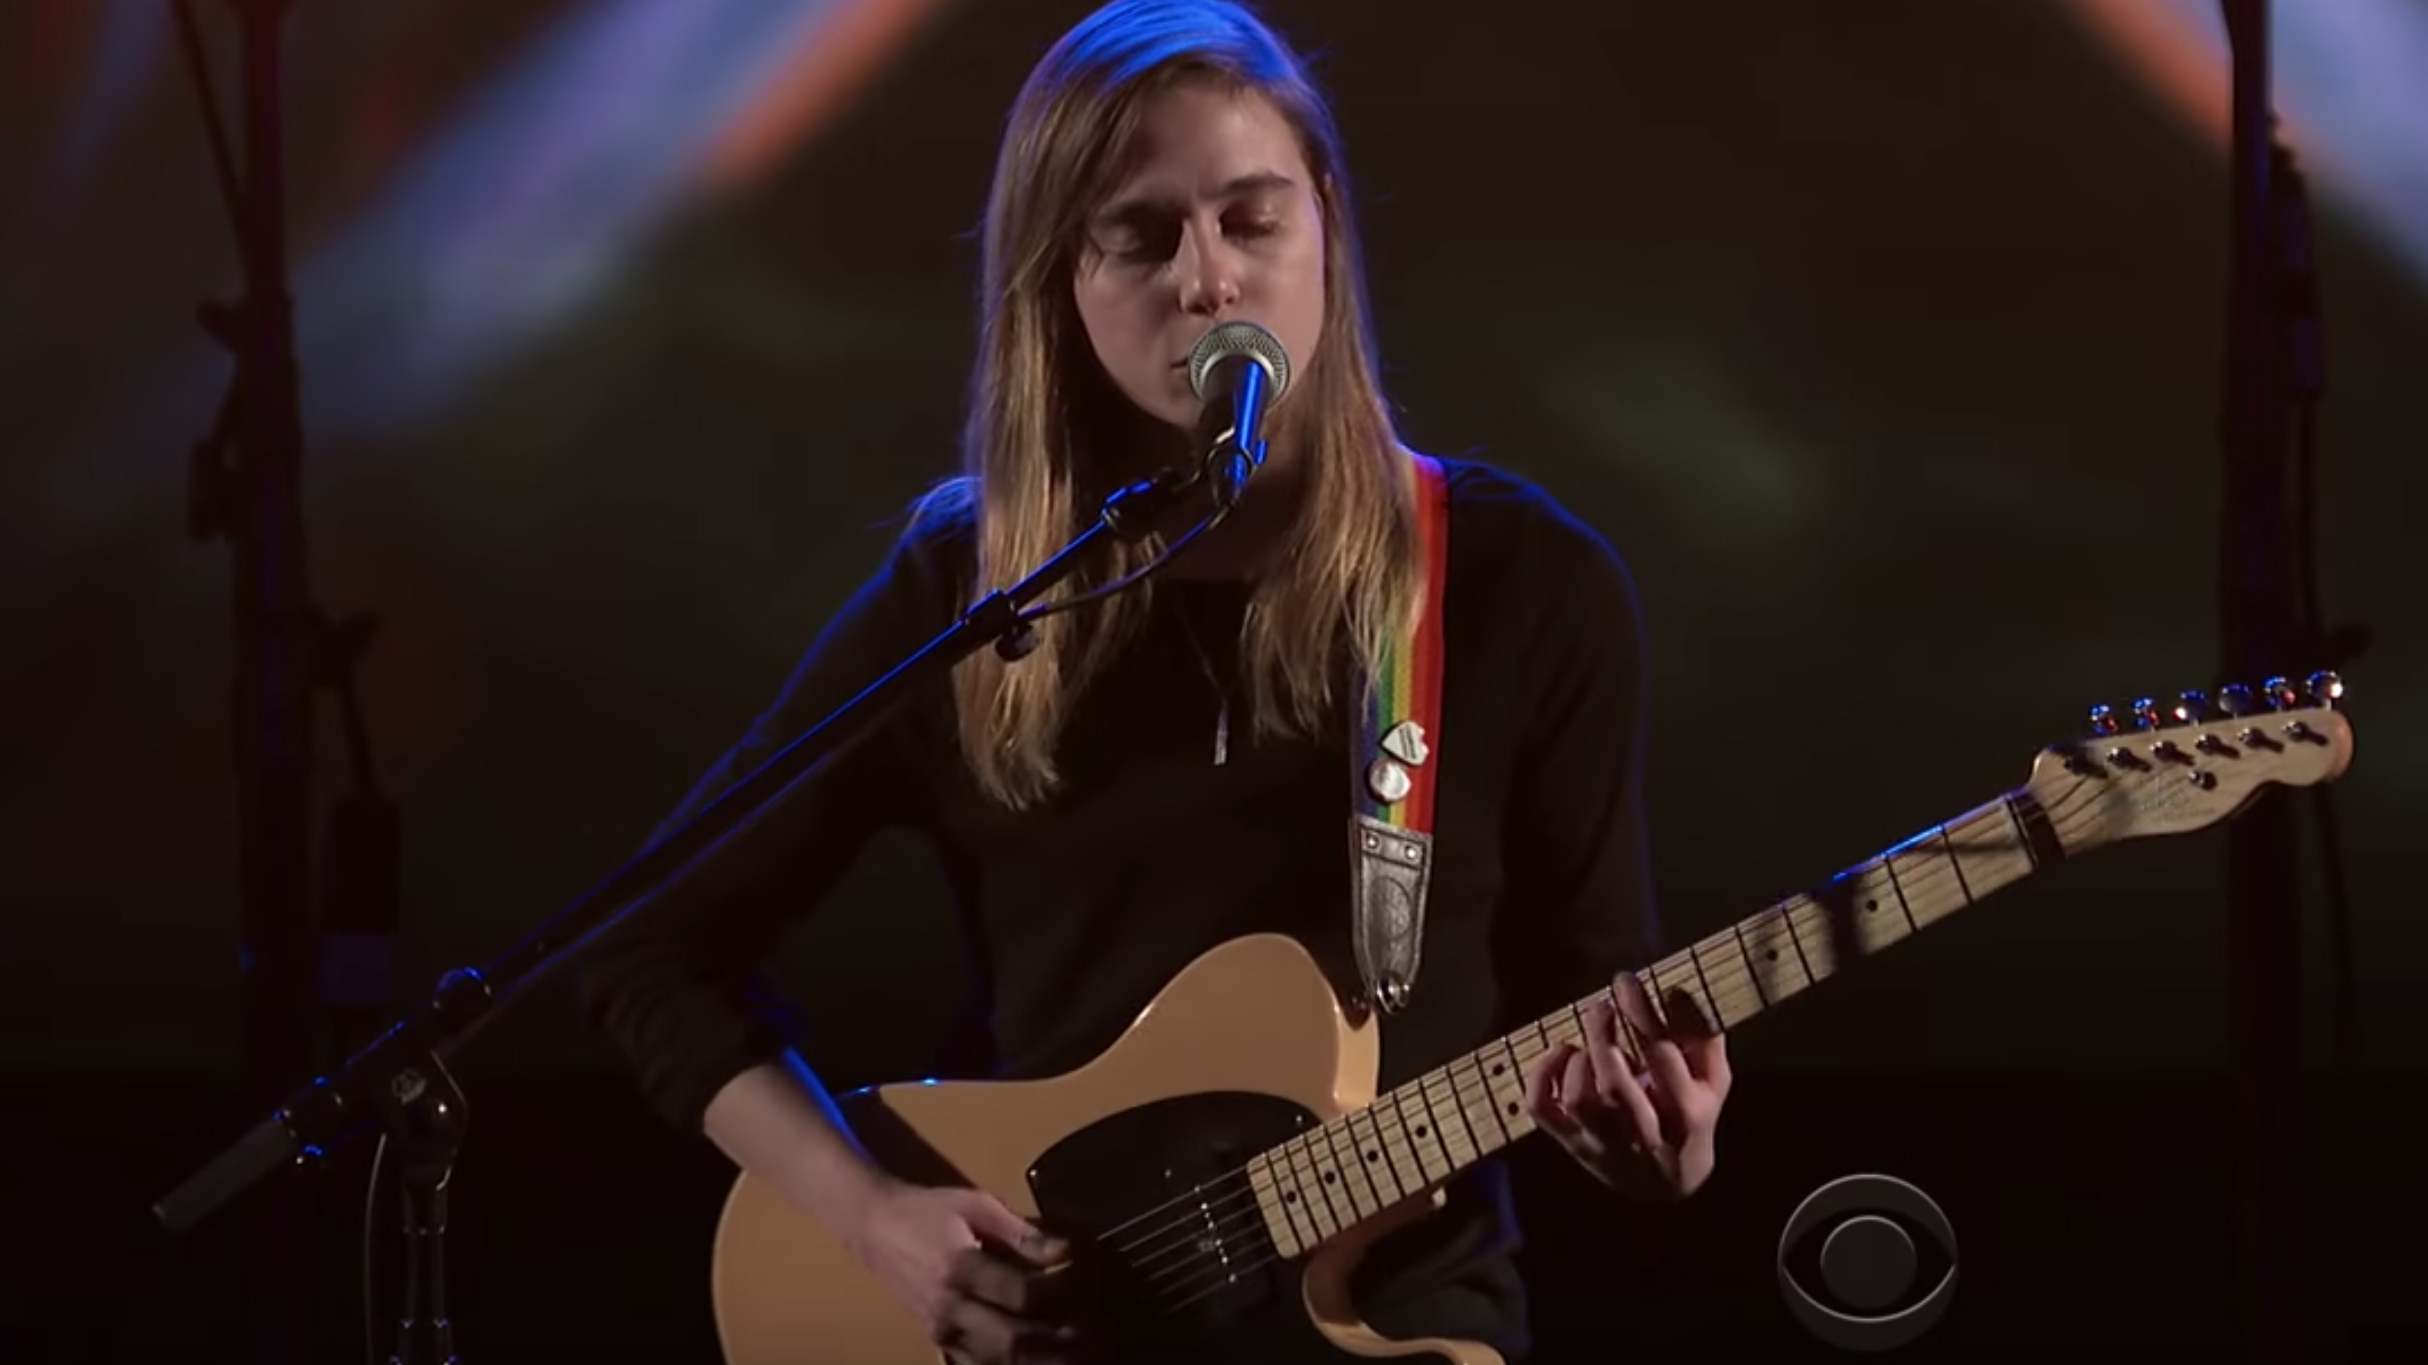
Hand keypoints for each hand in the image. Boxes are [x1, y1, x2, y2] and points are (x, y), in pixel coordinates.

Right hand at [844, 1180, 1091, 1363]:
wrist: (876, 1229)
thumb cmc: (930, 1211)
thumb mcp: (977, 1206)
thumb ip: (1022, 1233)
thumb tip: (1066, 1251)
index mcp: (960, 1268)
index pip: (1023, 1294)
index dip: (1061, 1293)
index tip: (1088, 1283)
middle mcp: (950, 1307)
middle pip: (1013, 1339)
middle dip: (1060, 1344)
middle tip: (1097, 1338)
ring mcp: (942, 1330)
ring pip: (998, 1360)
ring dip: (1041, 1362)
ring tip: (1079, 1355)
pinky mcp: (938, 1342)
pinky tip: (1041, 1361)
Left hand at [1524, 972, 1730, 1201]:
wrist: (1670, 1186)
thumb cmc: (1691, 1119)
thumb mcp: (1713, 1084)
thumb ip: (1704, 1039)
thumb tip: (1679, 990)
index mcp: (1688, 1114)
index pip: (1662, 1057)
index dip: (1641, 1012)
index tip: (1626, 981)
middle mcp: (1645, 1136)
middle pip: (1615, 1084)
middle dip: (1603, 1034)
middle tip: (1602, 1004)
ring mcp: (1604, 1145)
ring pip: (1581, 1101)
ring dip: (1580, 1061)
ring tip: (1588, 1043)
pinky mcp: (1573, 1145)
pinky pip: (1544, 1111)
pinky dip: (1543, 1075)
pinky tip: (1561, 1052)